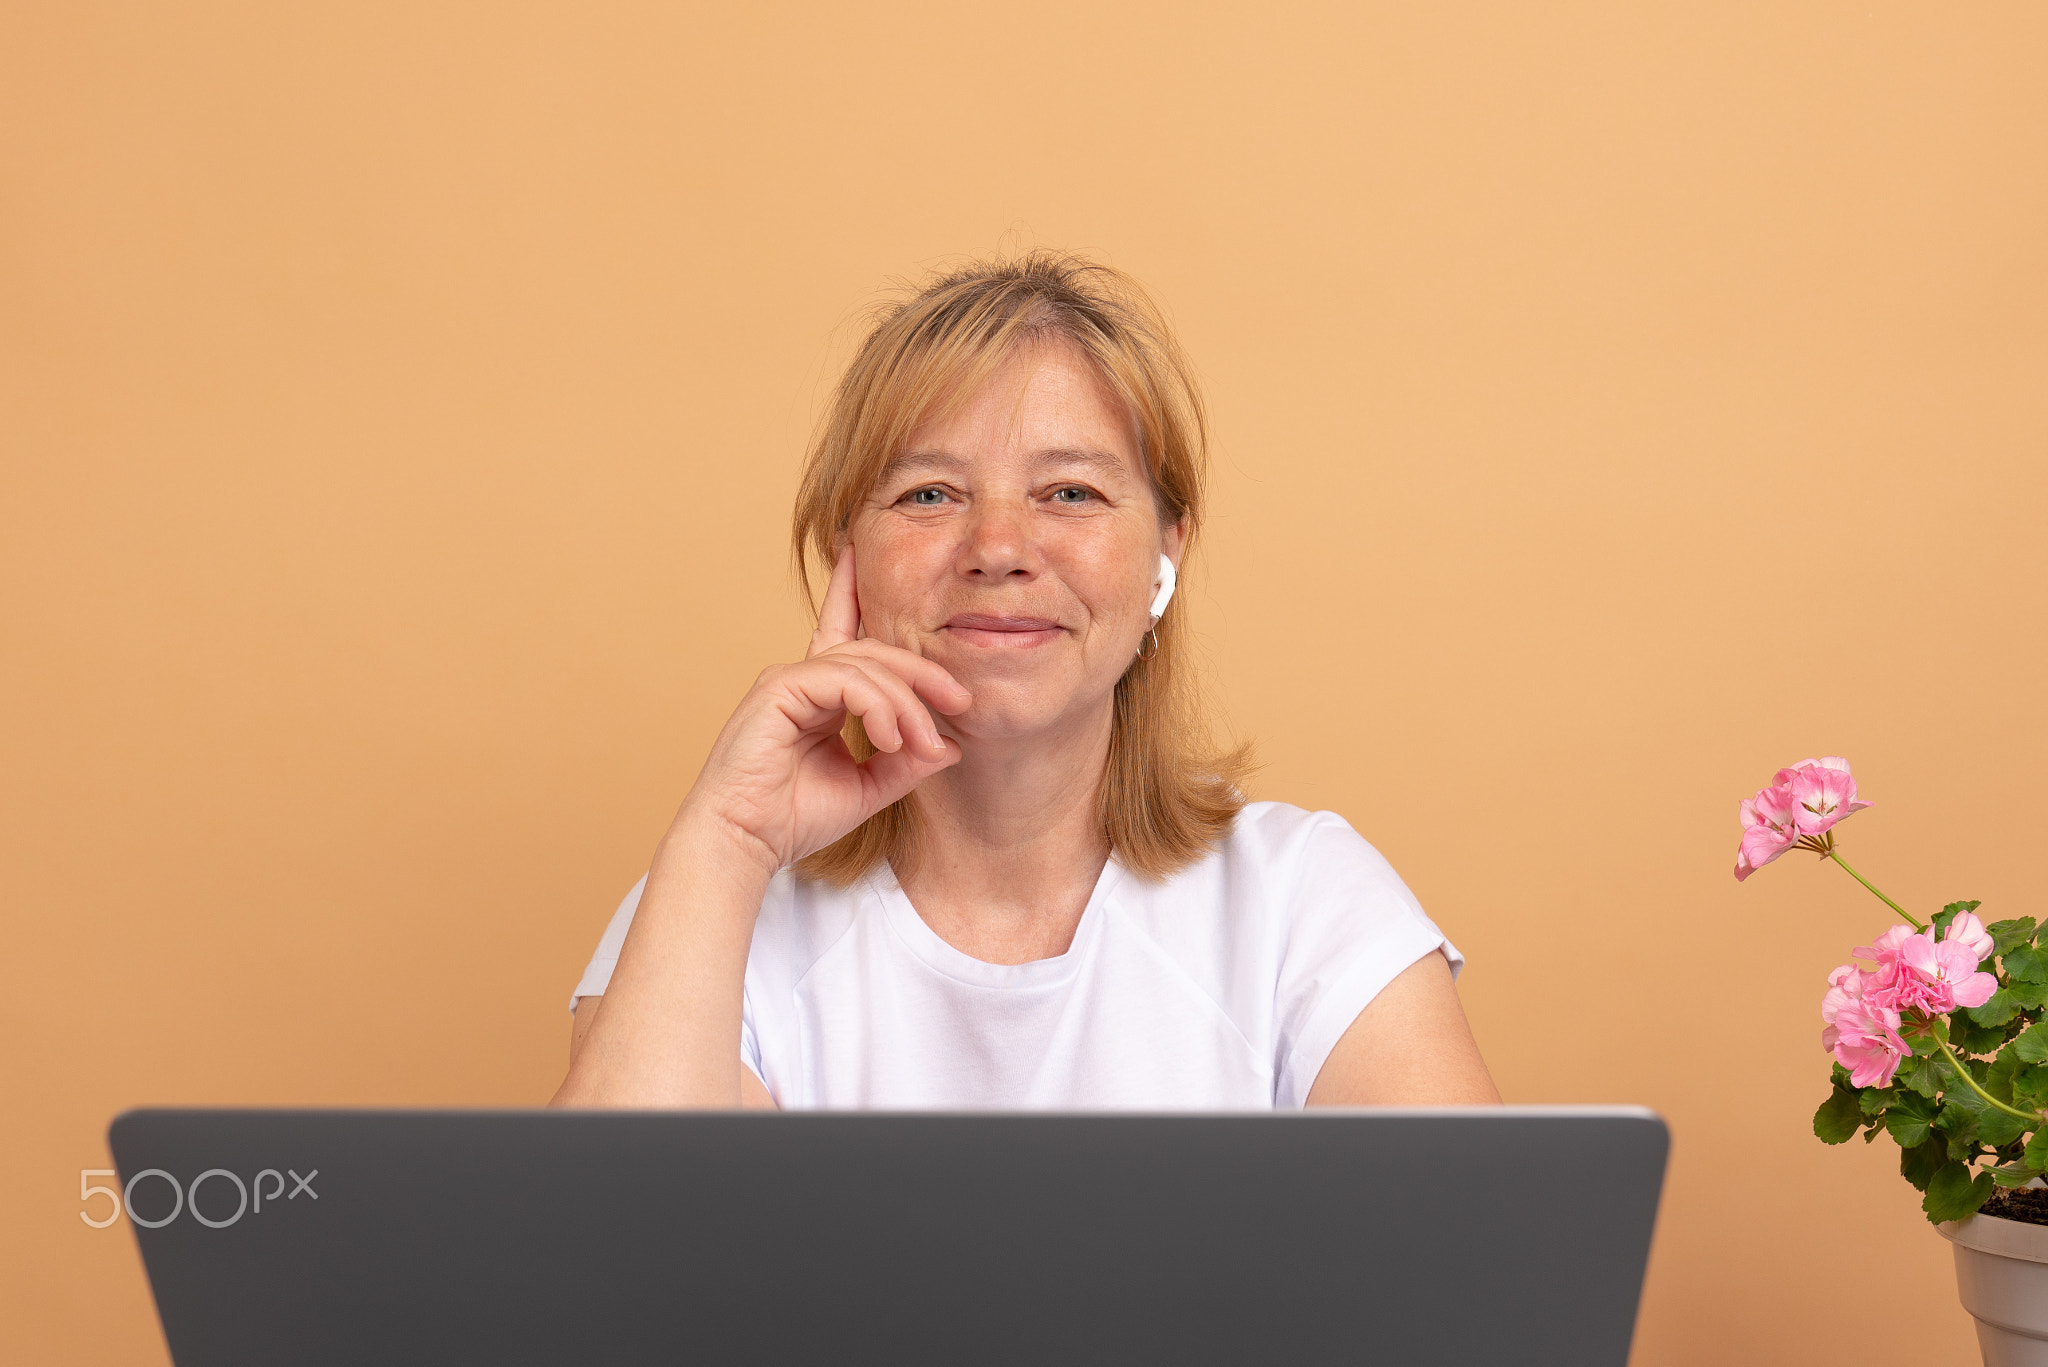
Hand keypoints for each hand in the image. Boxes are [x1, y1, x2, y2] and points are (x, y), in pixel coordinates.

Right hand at [670, 546, 970, 871]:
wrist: (744, 842)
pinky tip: (890, 737)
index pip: (848, 635)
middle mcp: (803, 679)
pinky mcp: (780, 688)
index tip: (874, 558)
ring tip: (922, 744)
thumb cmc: (792, 818)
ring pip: (865, 665)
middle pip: (874, 651)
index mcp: (819, 695)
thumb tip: (951, 746)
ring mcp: (789, 679)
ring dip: (905, 703)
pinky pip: (844, 680)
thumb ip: (905, 763)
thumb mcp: (868, 787)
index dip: (858, 594)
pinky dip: (877, 706)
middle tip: (961, 701)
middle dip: (921, 672)